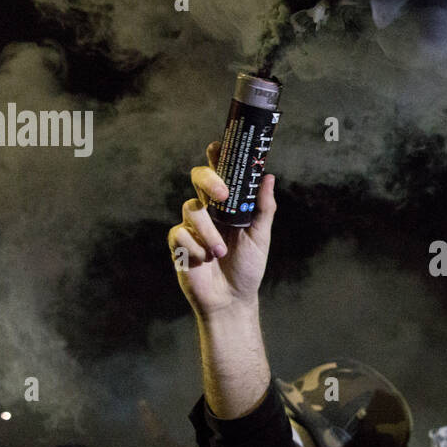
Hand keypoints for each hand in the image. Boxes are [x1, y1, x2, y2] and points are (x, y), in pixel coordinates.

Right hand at [168, 141, 276, 319]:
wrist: (232, 300)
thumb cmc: (247, 268)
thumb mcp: (260, 237)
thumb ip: (263, 208)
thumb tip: (268, 176)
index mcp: (228, 205)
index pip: (220, 173)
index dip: (217, 156)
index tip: (219, 146)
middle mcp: (208, 210)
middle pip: (198, 178)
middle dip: (209, 180)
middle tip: (222, 193)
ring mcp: (192, 226)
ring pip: (191, 209)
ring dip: (208, 231)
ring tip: (220, 252)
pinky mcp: (179, 244)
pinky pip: (180, 234)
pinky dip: (196, 248)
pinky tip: (205, 260)